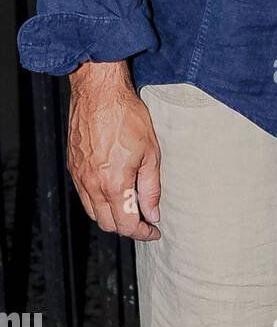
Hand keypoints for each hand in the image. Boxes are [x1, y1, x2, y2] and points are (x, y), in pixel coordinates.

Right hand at [67, 61, 161, 240]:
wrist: (99, 94)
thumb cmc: (127, 117)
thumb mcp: (150, 153)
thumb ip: (151, 188)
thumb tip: (152, 214)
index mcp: (113, 184)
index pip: (126, 225)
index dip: (142, 232)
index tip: (153, 230)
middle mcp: (92, 185)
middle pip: (107, 223)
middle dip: (127, 227)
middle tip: (144, 219)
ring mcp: (80, 176)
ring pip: (93, 211)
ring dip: (111, 216)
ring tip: (129, 206)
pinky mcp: (73, 166)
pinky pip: (84, 195)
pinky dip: (98, 201)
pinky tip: (112, 190)